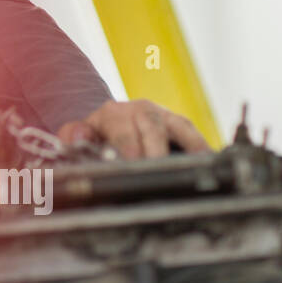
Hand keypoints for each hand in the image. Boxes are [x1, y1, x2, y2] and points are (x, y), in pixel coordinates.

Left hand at [55, 99, 210, 158]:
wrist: (110, 124)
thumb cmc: (96, 136)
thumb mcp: (78, 135)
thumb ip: (73, 136)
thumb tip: (79, 134)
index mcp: (113, 113)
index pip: (122, 126)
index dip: (128, 145)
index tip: (132, 163)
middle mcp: (140, 110)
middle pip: (152, 125)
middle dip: (156, 149)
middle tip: (159, 172)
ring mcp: (163, 116)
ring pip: (178, 126)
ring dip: (187, 146)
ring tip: (193, 169)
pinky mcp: (180, 126)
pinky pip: (193, 133)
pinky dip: (201, 147)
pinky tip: (208, 163)